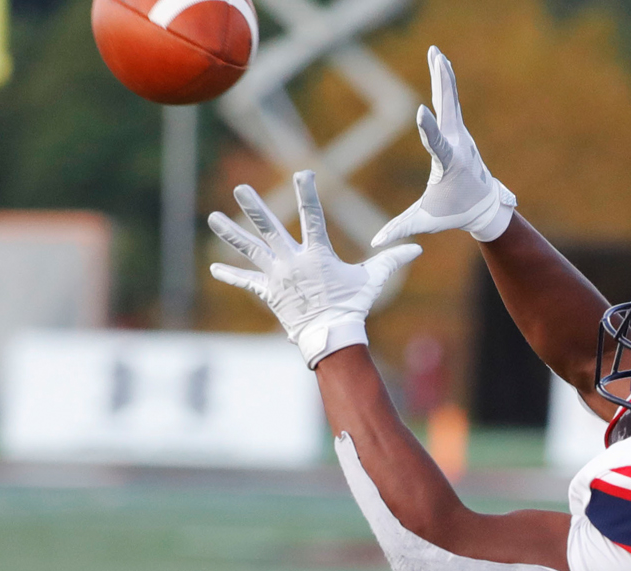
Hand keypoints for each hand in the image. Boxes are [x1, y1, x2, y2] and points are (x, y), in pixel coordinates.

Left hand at [208, 171, 420, 367]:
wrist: (331, 337)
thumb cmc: (353, 307)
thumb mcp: (372, 281)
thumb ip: (391, 261)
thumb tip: (417, 249)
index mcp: (317, 254)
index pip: (313, 216)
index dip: (307, 193)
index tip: (302, 172)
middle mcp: (292, 261)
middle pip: (269, 229)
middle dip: (254, 207)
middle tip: (240, 188)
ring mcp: (277, 276)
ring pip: (250, 250)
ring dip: (231, 233)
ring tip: (212, 217)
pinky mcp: (269, 293)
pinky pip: (248, 282)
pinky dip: (232, 275)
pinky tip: (214, 268)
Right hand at [371, 46, 516, 246]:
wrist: (485, 206)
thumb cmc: (454, 213)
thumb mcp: (427, 221)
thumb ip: (401, 228)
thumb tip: (375, 244)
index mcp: (450, 164)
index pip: (437, 143)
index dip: (428, 128)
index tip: (422, 110)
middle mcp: (459, 144)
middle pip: (449, 109)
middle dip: (442, 84)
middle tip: (437, 56)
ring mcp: (461, 135)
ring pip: (450, 101)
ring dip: (443, 76)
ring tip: (436, 52)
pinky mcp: (459, 131)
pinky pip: (451, 103)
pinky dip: (445, 83)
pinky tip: (441, 64)